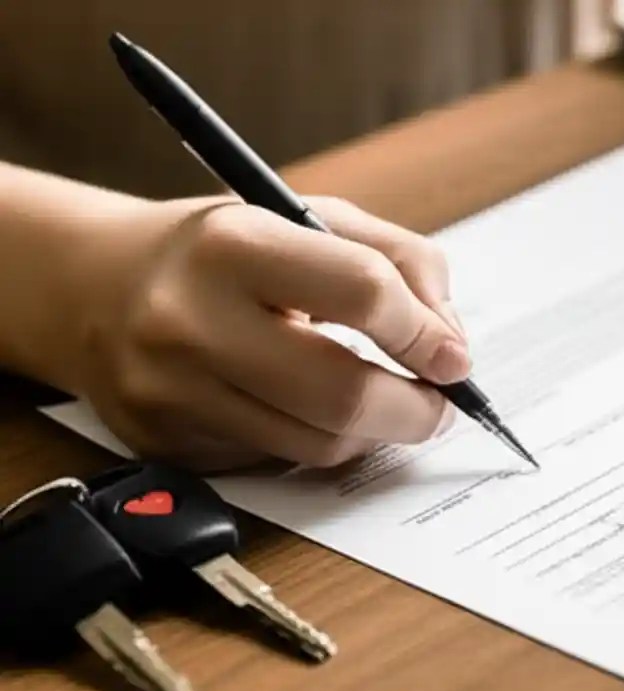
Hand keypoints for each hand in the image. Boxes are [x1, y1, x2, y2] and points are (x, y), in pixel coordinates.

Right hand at [67, 196, 466, 471]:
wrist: (95, 285)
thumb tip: (449, 347)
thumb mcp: (313, 219)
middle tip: (440, 405)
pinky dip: (316, 441)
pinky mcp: (167, 444)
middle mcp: (190, 320)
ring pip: (318, 444)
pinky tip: (309, 407)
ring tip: (386, 404)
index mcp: (234, 244)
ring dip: (374, 433)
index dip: (425, 332)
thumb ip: (403, 262)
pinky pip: (278, 461)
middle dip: (416, 410)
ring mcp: (172, 391)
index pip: (364, 292)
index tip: (451, 355)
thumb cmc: (227, 249)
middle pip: (344, 393)